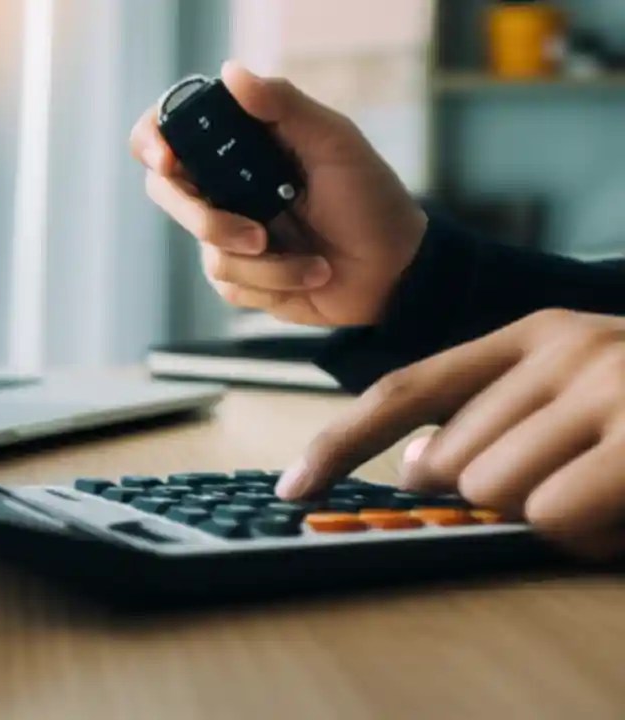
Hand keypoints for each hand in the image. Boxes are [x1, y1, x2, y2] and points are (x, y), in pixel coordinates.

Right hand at [129, 61, 427, 325]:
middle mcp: (227, 186)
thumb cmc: (371, 200)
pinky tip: (310, 274)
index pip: (173, 132)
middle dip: (209, 221)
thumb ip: (284, 106)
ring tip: (315, 261)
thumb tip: (231, 72)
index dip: (153, 141)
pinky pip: (228, 284)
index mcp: (242, 146)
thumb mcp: (334, 142)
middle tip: (257, 234)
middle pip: (168, 194)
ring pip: (206, 248)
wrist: (395, 272)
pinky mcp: (240, 278)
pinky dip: (276, 283)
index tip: (168, 159)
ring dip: (266, 264)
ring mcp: (229, 233)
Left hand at [278, 309, 624, 559]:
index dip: (339, 443)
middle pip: (444, 462)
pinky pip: (550, 515)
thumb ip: (491, 416)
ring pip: (489, 491)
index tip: (292, 487)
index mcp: (532, 337)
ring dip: (537, 522)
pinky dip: (579, 538)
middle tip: (560, 493)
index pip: (404, 391)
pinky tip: (619, 516)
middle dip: (485, 502)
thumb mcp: (581, 393)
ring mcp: (607, 388)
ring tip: (600, 501)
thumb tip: (414, 463)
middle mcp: (563, 350)